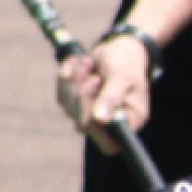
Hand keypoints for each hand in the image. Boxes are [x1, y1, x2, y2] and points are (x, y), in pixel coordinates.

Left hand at [54, 36, 152, 154]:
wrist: (119, 46)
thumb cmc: (127, 61)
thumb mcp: (122, 77)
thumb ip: (111, 97)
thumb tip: (99, 120)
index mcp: (130, 121)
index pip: (109, 145)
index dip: (95, 130)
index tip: (92, 103)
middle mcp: (110, 123)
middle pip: (84, 125)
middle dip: (83, 97)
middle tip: (93, 78)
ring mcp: (92, 114)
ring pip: (69, 109)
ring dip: (75, 83)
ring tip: (88, 65)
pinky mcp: (77, 103)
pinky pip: (62, 96)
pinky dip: (67, 77)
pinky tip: (80, 65)